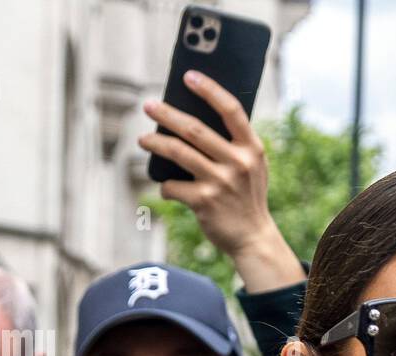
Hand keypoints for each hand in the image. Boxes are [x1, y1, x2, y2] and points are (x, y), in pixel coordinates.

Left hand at [139, 71, 304, 292]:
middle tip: (148, 106)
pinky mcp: (204, 202)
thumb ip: (235, 144)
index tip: (188, 76)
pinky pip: (173, 186)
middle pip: (194, 129)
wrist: (253, 238)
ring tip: (143, 140)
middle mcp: (238, 163)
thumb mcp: (253, 167)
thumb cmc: (247, 197)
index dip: (209, 90)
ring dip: (155, 143)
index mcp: (251, 149)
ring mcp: (221, 182)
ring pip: (178, 152)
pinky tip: (167, 188)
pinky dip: (165, 186)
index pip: (230, 110)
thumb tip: (192, 118)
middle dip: (166, 114)